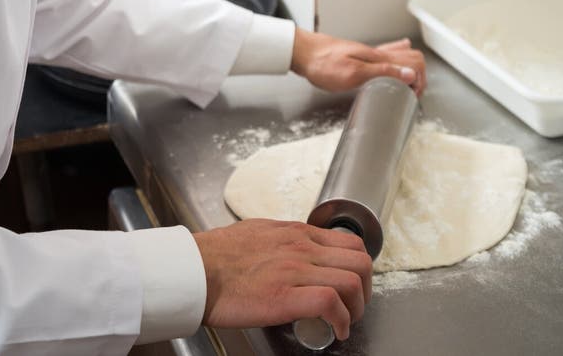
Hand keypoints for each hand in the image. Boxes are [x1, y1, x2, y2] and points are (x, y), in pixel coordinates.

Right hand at [194, 219, 371, 340]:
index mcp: (296, 232)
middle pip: (360, 260)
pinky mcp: (285, 296)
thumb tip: (294, 248)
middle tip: (355, 305)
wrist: (195, 270)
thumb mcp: (259, 232)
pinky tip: (335, 331)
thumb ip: (283, 238)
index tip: (353, 283)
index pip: (349, 242)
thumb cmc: (218, 254)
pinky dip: (341, 321)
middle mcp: (302, 247)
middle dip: (366, 288)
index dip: (359, 267)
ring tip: (346, 320)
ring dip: (357, 307)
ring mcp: (295, 269)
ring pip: (352, 281)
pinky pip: (330, 303)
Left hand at [291, 29, 425, 95]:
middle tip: (413, 94)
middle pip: (411, 56)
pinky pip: (385, 54)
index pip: (414, 61)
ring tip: (409, 85)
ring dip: (410, 68)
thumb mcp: (354, 73)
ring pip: (400, 55)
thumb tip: (411, 73)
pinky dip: (397, 59)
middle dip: (419, 75)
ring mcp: (369, 53)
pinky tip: (397, 57)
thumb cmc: (323, 64)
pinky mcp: (359, 56)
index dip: (420, 79)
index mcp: (379, 57)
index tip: (413, 96)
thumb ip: (383, 72)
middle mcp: (377, 53)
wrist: (302, 53)